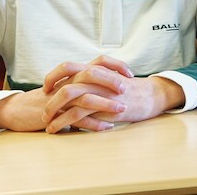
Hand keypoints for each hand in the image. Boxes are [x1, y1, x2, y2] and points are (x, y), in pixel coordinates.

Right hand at [0, 55, 130, 132]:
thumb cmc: (48, 98)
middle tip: (126, 89)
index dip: (115, 65)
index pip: (98, 62)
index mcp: (74, 74)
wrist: (19, 110)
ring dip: (106, 103)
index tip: (130, 74)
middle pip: (92, 74)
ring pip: (86, 97)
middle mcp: (69, 82)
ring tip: (122, 109)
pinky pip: (77, 118)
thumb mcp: (68, 85)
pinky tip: (107, 127)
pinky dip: (94, 123)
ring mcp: (62, 99)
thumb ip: (86, 82)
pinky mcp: (56, 115)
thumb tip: (111, 82)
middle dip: (111, 80)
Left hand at [40, 55, 185, 132]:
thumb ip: (95, 80)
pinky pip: (77, 113)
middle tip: (45, 111)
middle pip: (65, 80)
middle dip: (50, 97)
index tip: (46, 88)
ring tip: (48, 124)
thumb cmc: (131, 91)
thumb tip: (78, 88)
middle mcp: (95, 77)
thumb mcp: (111, 80)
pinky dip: (63, 122)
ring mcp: (99, 89)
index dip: (53, 76)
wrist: (151, 95)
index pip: (67, 66)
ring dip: (53, 110)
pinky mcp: (103, 104)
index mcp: (95, 69)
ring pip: (68, 95)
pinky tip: (58, 130)